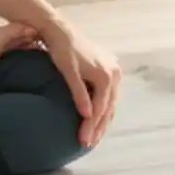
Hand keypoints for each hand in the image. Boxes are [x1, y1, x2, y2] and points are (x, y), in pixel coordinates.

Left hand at [37, 18, 122, 147]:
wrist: (60, 30)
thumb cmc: (61, 50)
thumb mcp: (68, 72)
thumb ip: (78, 93)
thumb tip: (87, 115)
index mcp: (106, 76)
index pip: (100, 108)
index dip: (92, 127)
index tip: (84, 141)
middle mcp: (114, 73)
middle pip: (108, 108)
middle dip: (99, 127)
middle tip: (88, 144)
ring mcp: (114, 71)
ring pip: (110, 102)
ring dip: (103, 120)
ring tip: (93, 137)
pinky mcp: (108, 69)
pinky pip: (108, 94)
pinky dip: (103, 108)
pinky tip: (96, 118)